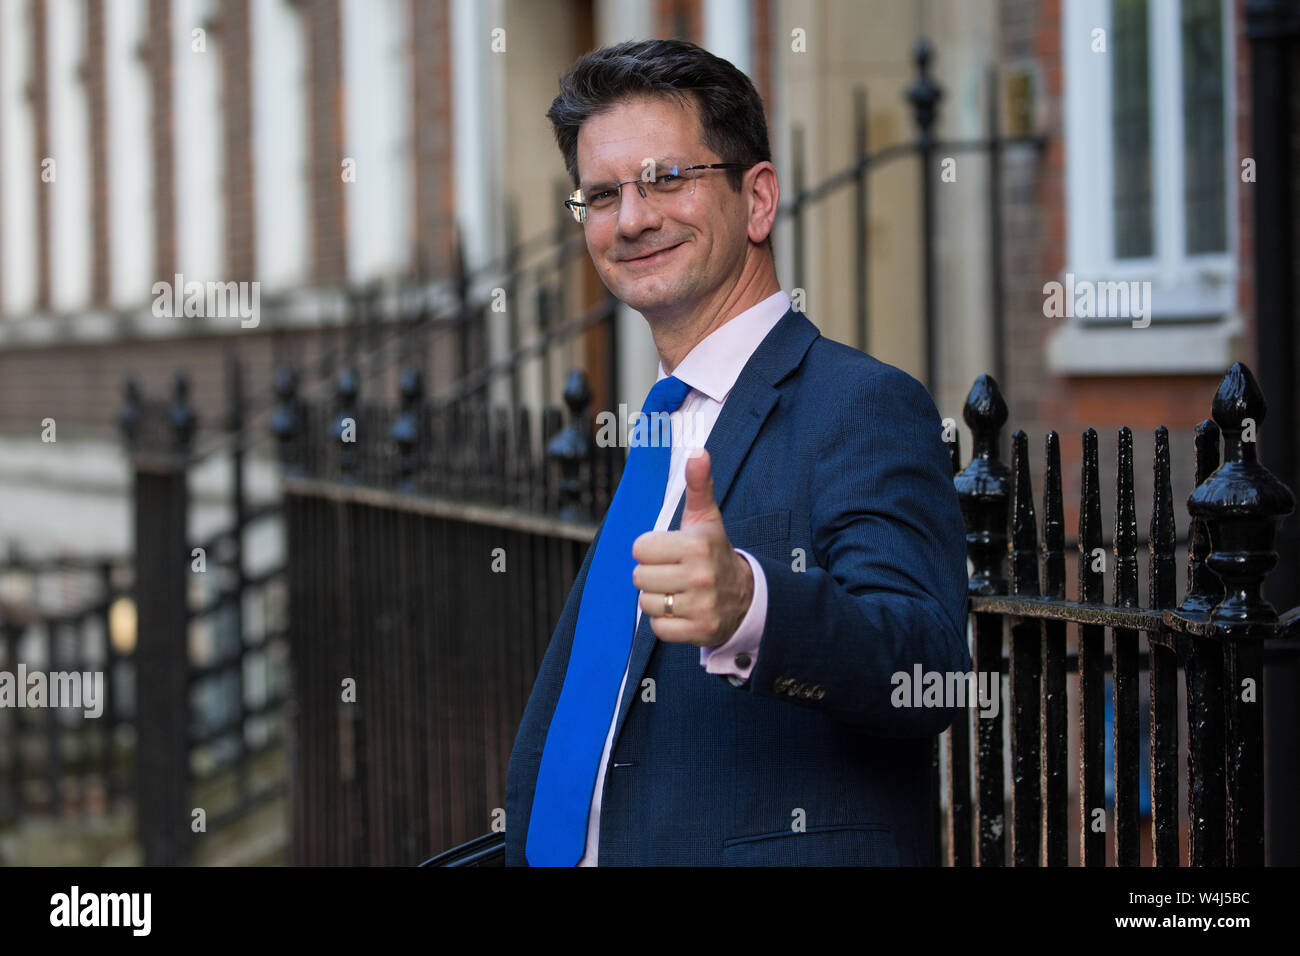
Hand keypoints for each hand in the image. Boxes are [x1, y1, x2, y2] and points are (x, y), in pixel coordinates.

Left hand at [631, 448, 754, 646]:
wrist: (745, 596)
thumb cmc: (713, 552)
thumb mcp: (706, 519)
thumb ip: (699, 485)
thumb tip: (699, 451)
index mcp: (696, 545)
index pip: (639, 548)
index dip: (649, 549)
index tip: (668, 551)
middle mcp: (700, 575)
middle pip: (639, 577)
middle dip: (651, 575)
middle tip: (673, 572)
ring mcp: (702, 605)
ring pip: (646, 603)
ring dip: (657, 599)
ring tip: (677, 591)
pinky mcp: (701, 631)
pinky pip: (658, 628)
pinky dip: (665, 623)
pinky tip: (682, 611)